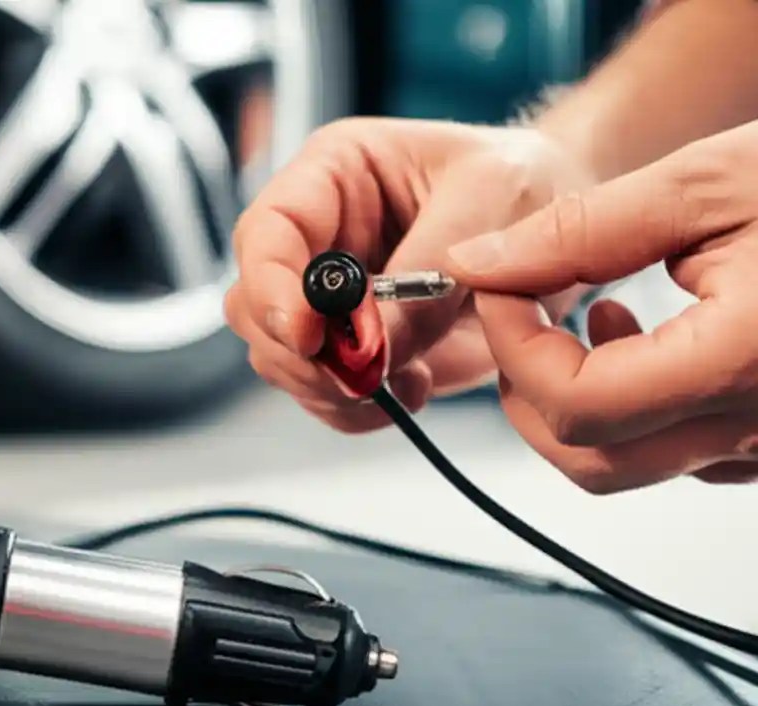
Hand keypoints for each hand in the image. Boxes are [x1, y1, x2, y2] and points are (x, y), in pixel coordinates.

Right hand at [225, 118, 593, 430]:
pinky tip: (414, 386)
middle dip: (301, 351)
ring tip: (409, 377)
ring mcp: (330, 301)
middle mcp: (316, 239)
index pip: (266, 232)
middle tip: (364, 372)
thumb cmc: (528, 184)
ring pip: (281, 359)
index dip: (273, 287)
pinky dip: (360, 410)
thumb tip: (375, 345)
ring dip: (333, 386)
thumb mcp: (495, 198)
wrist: (570, 233)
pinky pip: (325, 396)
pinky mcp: (355, 349)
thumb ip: (430, 266)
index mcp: (332, 176)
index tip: (307, 334)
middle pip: (254, 306)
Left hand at [447, 121, 757, 492]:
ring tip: (592, 309)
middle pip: (587, 459)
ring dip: (576, 397)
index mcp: (745, 359)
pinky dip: (631, 405)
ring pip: (629, 465)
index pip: (577, 404)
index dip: (513, 345)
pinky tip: (643, 333)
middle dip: (528, 386)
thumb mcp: (708, 183)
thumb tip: (481, 264)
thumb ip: (581, 232)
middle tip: (523, 311)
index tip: (501, 286)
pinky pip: (678, 451)